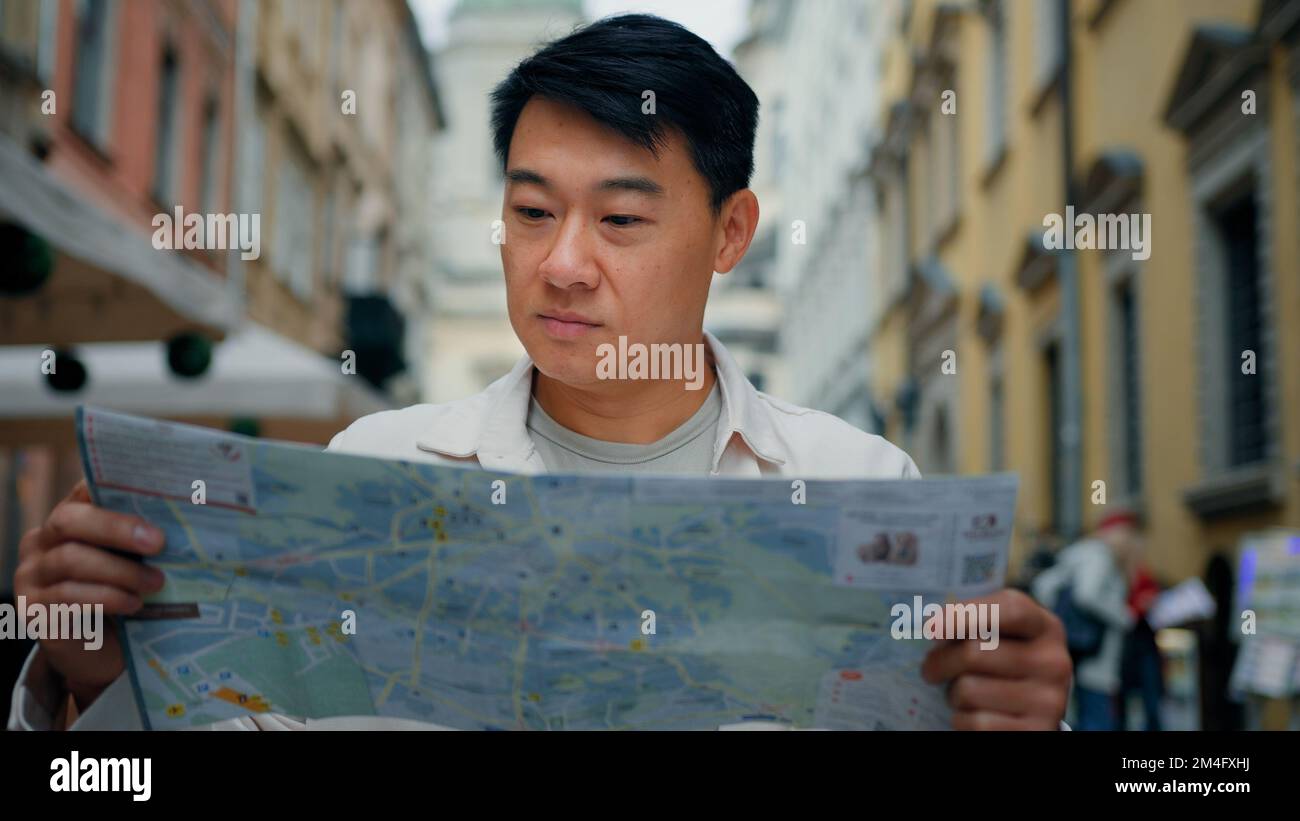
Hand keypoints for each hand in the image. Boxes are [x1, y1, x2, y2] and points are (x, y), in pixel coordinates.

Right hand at [13, 480, 165, 710]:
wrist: (102, 653)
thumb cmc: (127, 595)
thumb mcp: (139, 564)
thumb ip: (148, 541)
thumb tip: (192, 520)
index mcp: (71, 519)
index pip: (83, 489)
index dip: (108, 482)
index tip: (148, 487)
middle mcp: (43, 540)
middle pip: (70, 520)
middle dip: (117, 528)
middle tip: (158, 542)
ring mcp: (32, 574)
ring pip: (70, 560)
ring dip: (120, 571)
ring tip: (156, 583)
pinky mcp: (33, 609)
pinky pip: (67, 597)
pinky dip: (106, 598)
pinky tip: (133, 604)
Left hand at [921, 588, 1071, 729]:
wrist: (1034, 711)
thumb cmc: (1005, 661)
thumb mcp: (1001, 634)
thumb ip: (974, 620)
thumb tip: (934, 626)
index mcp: (1045, 627)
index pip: (1011, 610)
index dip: (967, 614)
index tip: (932, 626)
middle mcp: (1053, 662)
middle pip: (973, 653)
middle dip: (940, 662)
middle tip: (931, 668)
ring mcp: (1049, 701)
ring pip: (968, 690)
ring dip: (952, 694)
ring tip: (962, 692)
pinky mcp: (1036, 731)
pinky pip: (975, 722)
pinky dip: (962, 719)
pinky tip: (974, 714)